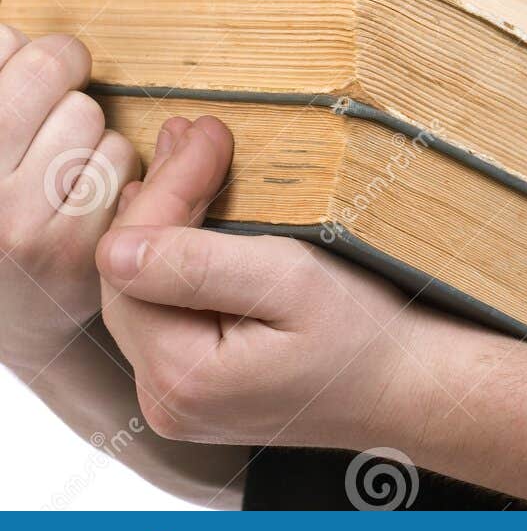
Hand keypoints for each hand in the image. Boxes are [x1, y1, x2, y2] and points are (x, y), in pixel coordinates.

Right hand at [0, 22, 139, 371]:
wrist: (10, 320)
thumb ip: (2, 77)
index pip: (0, 45)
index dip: (17, 51)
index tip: (16, 73)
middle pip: (48, 68)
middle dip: (63, 68)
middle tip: (58, 87)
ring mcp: (17, 223)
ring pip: (88, 114)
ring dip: (86, 126)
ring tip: (60, 157)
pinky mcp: (72, 251)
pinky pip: (119, 161)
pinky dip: (114, 168)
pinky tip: (85, 191)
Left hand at [96, 115, 440, 449]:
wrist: (411, 384)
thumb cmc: (366, 333)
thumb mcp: (291, 281)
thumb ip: (197, 266)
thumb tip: (112, 247)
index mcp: (181, 377)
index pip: (133, 261)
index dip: (166, 187)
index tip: (206, 130)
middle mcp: (165, 400)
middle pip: (129, 276)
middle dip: (162, 195)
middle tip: (196, 130)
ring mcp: (178, 398)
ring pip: (144, 288)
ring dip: (167, 217)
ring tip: (191, 154)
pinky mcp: (197, 386)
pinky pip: (166, 307)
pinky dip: (178, 252)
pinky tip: (194, 208)